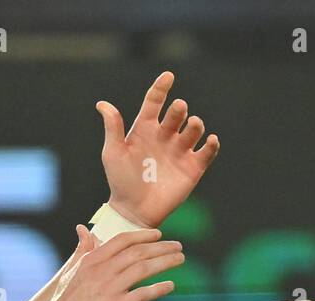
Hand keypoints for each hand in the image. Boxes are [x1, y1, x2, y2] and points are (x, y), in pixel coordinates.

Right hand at [35, 225, 182, 300]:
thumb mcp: (72, 271)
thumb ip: (82, 249)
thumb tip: (82, 228)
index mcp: (93, 259)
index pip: (123, 240)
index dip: (143, 235)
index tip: (159, 235)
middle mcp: (103, 270)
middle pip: (138, 252)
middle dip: (162, 247)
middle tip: (179, 246)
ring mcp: (110, 288)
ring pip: (143, 269)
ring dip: (165, 262)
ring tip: (180, 259)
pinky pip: (142, 294)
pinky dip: (158, 288)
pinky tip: (170, 286)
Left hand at [96, 71, 220, 228]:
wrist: (134, 210)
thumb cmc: (120, 181)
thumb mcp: (113, 153)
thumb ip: (113, 128)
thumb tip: (102, 104)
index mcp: (145, 128)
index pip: (155, 101)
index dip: (161, 87)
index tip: (169, 76)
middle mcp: (165, 136)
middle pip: (177, 114)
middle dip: (179, 109)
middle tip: (179, 109)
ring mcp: (180, 151)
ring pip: (193, 130)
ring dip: (195, 124)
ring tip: (194, 125)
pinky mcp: (192, 168)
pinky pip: (207, 152)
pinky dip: (212, 145)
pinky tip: (211, 140)